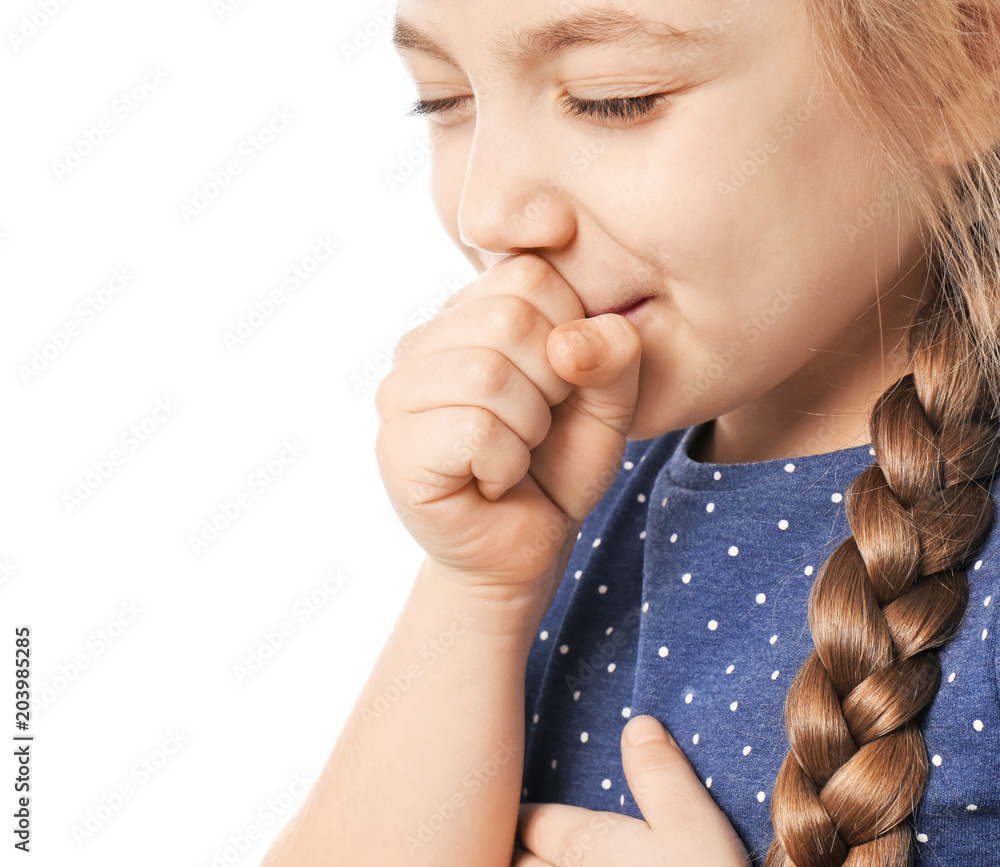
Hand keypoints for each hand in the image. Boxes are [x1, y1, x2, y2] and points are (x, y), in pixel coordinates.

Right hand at [375, 253, 642, 603]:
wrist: (521, 550)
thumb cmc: (557, 469)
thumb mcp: (607, 406)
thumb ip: (613, 358)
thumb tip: (575, 338)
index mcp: (471, 313)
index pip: (529, 274)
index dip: (569, 332)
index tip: (561, 385)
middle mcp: (424, 342)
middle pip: (508, 319)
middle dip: (550, 386)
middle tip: (537, 428)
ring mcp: (399, 393)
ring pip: (488, 376)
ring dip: (528, 430)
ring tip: (515, 454)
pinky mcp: (395, 447)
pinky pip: (474, 431)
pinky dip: (505, 466)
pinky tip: (492, 483)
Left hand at [512, 715, 750, 866]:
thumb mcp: (695, 828)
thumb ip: (662, 776)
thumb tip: (638, 725)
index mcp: (583, 849)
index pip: (531, 821)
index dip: (519, 814)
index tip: (508, 809)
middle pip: (511, 860)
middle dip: (503, 848)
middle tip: (492, 836)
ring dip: (513, 866)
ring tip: (504, 859)